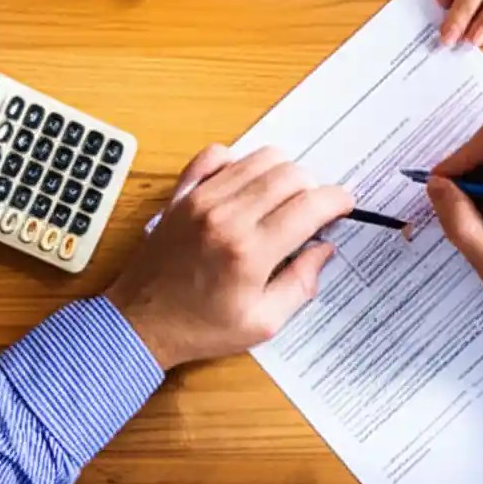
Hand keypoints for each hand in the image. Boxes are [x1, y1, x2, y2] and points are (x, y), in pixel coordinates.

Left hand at [105, 145, 353, 368]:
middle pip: (290, 174)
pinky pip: (217, 155)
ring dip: (281, 173)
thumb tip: (323, 249)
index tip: (343, 207)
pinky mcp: (182, 195)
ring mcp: (201, 200)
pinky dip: (238, 163)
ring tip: (282, 200)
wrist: (139, 323)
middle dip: (313, 187)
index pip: (310, 205)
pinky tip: (245, 188)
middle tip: (312, 210)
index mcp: (250, 252)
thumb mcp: (262, 323)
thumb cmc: (200, 328)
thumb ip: (300, 284)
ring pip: (259, 158)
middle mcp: (227, 217)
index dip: (337, 201)